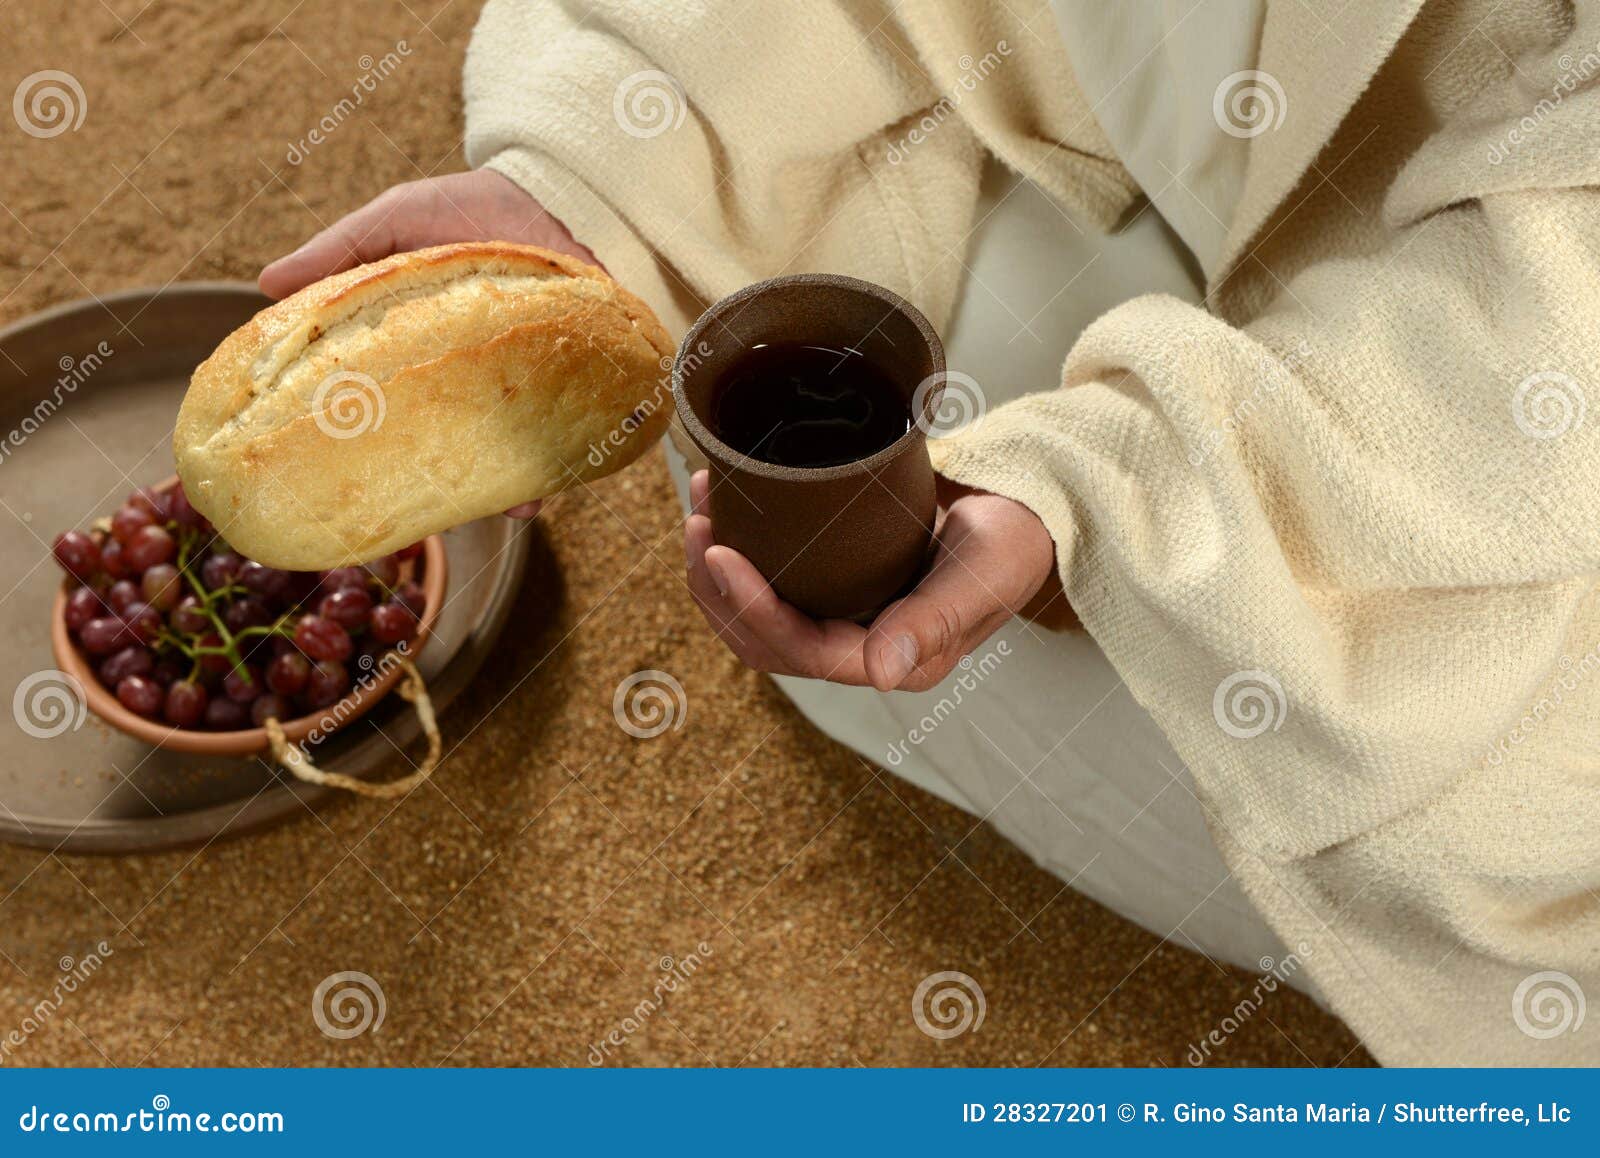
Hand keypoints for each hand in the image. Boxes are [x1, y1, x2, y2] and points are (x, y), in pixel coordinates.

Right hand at [260, 169, 598, 518]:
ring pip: (500, 459)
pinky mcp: (572, 391)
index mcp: (425, 353)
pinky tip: (531, 499)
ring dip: (490, 494)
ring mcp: (522, 390)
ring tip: (479, 517)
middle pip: (445, 448)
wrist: (565, 196)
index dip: (365, 444)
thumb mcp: (398, 223)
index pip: (390, 408)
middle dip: (428, 486)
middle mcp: (472, 381)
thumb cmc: (476, 207)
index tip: (333, 475)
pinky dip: (546, 474)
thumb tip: (264, 287)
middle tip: (401, 514)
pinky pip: (559, 445)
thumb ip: (339, 254)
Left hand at [684, 471, 1055, 690]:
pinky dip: (742, 548)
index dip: (750, 606)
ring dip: (717, 570)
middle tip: (697, 522)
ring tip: (701, 505)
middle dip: (717, 589)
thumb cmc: (1013, 543)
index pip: (801, 650)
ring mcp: (845, 617)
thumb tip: (881, 676)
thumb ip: (935, 624)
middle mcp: (862, 648)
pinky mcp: (836, 585)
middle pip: (763, 640)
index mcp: (894, 660)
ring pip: (757, 614)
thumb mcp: (982, 577)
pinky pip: (773, 581)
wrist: (1028, 511)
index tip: (719, 550)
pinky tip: (725, 503)